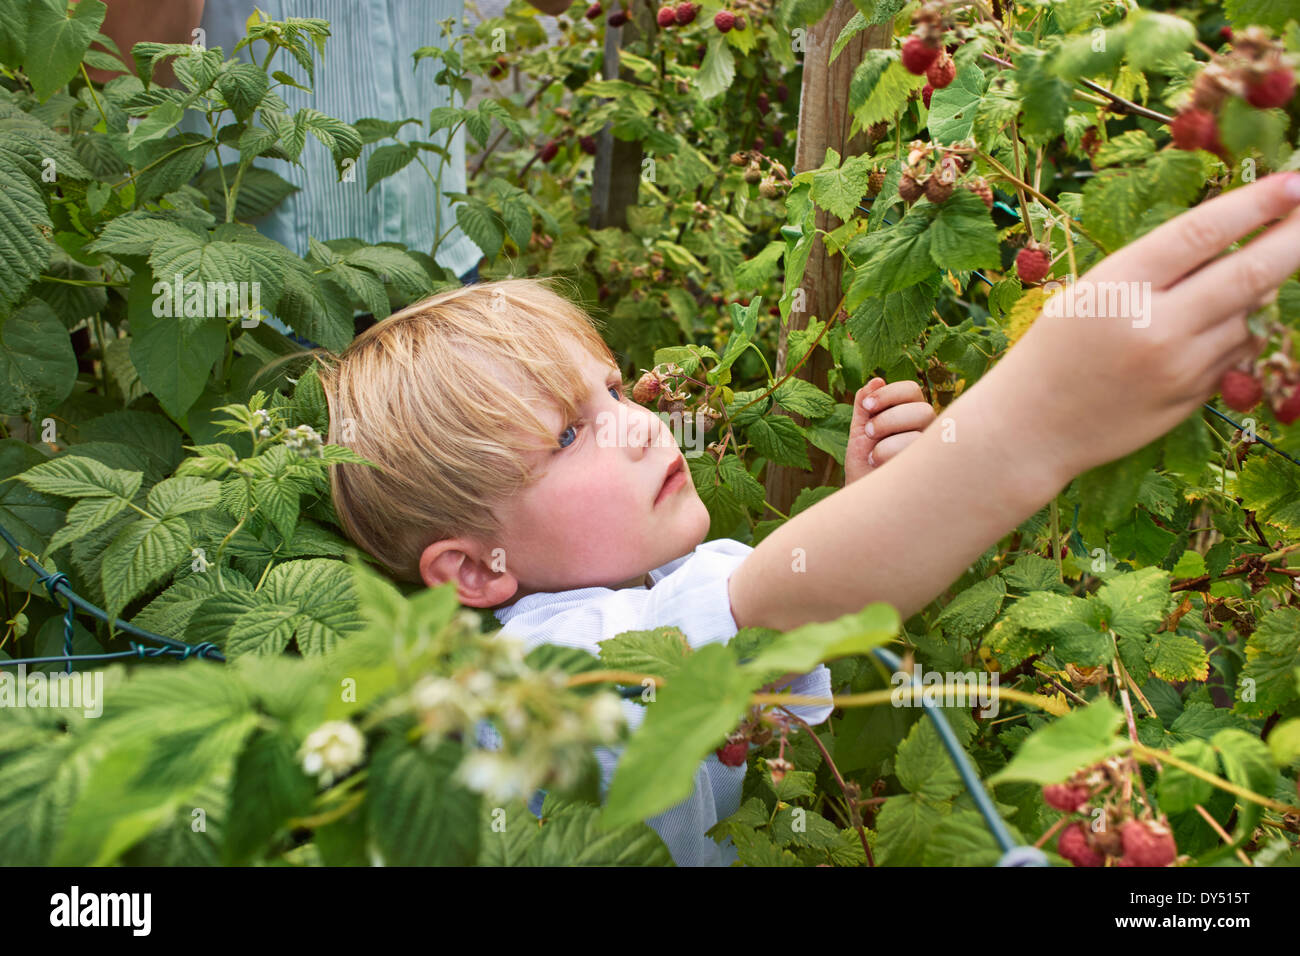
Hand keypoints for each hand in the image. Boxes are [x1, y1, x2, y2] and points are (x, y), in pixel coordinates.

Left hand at [844, 377, 936, 483]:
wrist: (863, 497)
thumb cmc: (864, 464)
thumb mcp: (860, 431)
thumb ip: (864, 405)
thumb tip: (876, 380)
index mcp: (910, 414)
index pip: (912, 390)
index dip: (889, 393)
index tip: (866, 406)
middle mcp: (927, 429)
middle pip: (922, 408)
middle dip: (889, 417)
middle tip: (869, 432)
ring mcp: (933, 448)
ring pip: (924, 429)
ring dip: (890, 438)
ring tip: (872, 455)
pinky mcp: (932, 467)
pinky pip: (920, 449)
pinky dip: (893, 453)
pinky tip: (879, 465)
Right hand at [988, 171, 1299, 479]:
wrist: (1031, 428)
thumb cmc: (1054, 350)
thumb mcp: (1091, 294)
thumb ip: (1157, 269)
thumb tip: (1239, 240)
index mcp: (1119, 286)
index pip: (1202, 233)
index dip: (1255, 203)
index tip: (1293, 181)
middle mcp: (1156, 326)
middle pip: (1250, 273)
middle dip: (1296, 238)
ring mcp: (1180, 367)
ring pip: (1251, 316)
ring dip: (1256, 293)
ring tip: (1225, 286)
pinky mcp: (1193, 398)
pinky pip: (1238, 354)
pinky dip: (1240, 334)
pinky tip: (1207, 333)